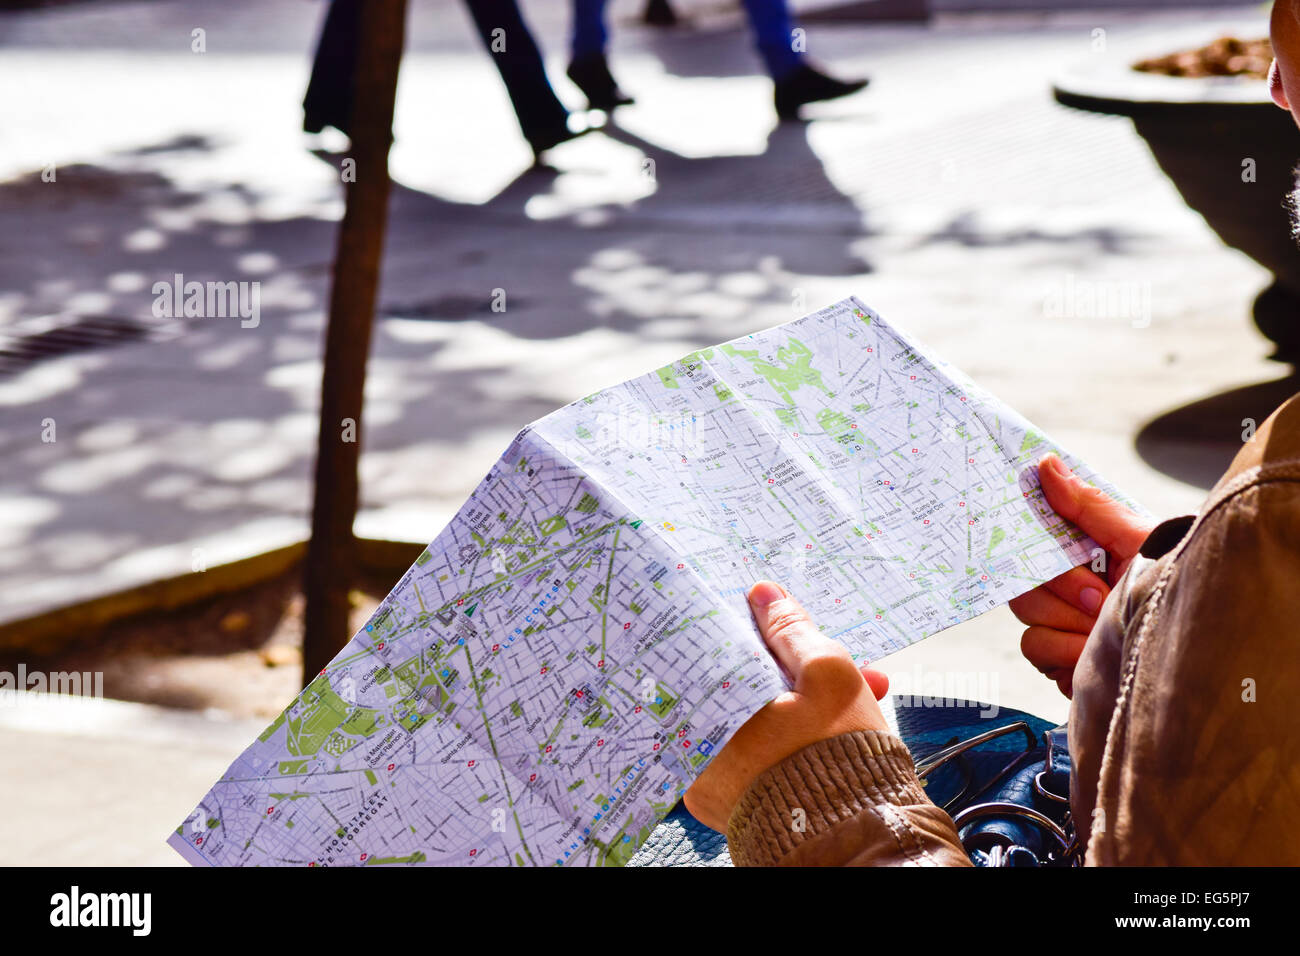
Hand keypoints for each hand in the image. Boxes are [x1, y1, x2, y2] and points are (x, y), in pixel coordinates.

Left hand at [683, 581, 890, 832]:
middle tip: (832, 664)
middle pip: (744, 690)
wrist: (862, 841)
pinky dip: (790, 735)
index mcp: (710, 718)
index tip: (776, 622)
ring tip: (858, 692)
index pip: (719, 656)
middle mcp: (699, 753)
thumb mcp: (828, 674)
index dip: (756, 637)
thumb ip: (792, 630)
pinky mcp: (736, 804)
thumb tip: (763, 594)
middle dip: (794, 672)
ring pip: (757, 719)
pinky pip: (758, 752)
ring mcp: (715, 783)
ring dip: (801, 702)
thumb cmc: (841, 763)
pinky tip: (833, 724)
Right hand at [1009, 454, 1153, 697]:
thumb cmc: (1170, 585)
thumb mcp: (1136, 540)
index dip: (1029, 530)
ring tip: (1103, 627)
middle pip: (1024, 574)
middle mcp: (1067, 585)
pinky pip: (1033, 646)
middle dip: (1062, 586)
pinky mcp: (1056, 657)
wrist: (1185, 651)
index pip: (1036, 534)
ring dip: (1067, 621)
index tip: (1032, 527)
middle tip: (1097, 596)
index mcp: (1084, 551)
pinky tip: (1092, 652)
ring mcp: (1059, 621)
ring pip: (1026, 610)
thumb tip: (1049, 464)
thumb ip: (1090, 507)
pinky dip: (1063, 650)